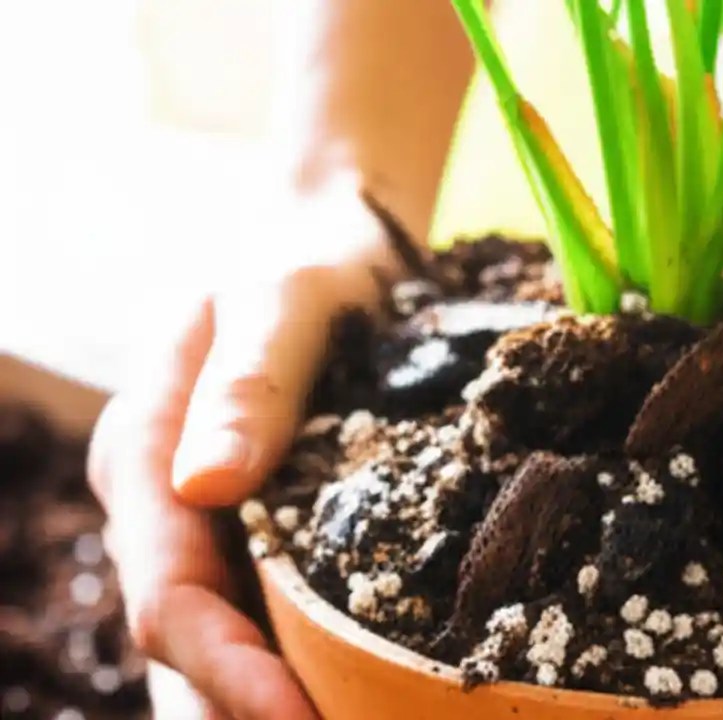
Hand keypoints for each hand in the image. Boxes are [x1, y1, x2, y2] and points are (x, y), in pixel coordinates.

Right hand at [87, 188, 390, 718]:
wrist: (326, 249)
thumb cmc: (301, 264)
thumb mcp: (277, 303)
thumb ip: (245, 385)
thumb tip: (207, 484)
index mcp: (145, 456)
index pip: (166, 594)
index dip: (226, 669)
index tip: (299, 717)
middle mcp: (164, 506)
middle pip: (185, 644)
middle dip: (246, 709)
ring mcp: (209, 525)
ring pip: (220, 641)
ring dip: (268, 702)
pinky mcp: (259, 530)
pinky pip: (264, 614)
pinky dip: (298, 665)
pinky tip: (354, 694)